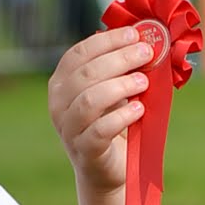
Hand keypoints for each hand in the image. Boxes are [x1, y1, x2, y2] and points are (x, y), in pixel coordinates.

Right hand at [47, 26, 154, 195]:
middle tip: (146, 53)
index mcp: (61, 83)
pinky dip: (122, 116)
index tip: (134, 34)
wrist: (107, 170)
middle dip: (120, 59)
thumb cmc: (112, 122)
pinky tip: (139, 109)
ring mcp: (68, 129)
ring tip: (143, 82)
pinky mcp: (84, 151)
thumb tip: (145, 37)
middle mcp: (58, 105)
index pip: (79, 53)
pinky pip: (101, 130)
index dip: (107, 41)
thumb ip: (119, 67)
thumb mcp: (113, 90)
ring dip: (121, 86)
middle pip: (86, 73)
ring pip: (90, 99)